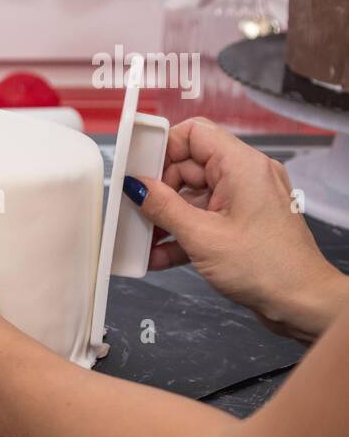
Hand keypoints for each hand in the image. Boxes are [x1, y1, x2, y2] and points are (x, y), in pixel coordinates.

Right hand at [126, 117, 348, 341]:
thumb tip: (136, 186)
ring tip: (144, 239)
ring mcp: (244, 201)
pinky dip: (182, 233)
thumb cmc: (268, 268)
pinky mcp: (241, 223)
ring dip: (166, 217)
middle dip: (159, 190)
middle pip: (188, 167)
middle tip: (135, 210)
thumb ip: (163, 207)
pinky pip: (203, 217)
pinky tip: (160, 255)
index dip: (162, 146)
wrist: (301, 302)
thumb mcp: (202, 237)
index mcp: (242, 166)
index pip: (194, 134)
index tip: (137, 168)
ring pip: (192, 196)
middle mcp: (245, 177)